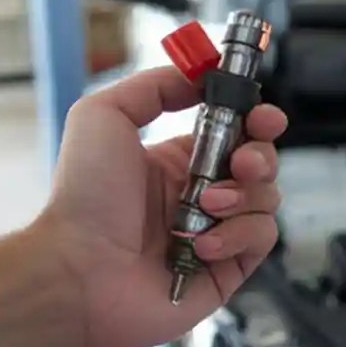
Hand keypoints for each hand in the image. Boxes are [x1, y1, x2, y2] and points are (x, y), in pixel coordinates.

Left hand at [36, 67, 286, 346]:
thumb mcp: (103, 114)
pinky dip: (238, 234)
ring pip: (267, 199)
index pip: (235, 132)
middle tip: (240, 163)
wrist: (79, 271)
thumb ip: (154, 85)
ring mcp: (216, 232)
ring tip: (206, 206)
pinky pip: (261, 238)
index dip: (256, 120)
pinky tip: (202, 243)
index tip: (262, 116)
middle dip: (260, 156)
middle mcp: (201, 194)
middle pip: (260, 163)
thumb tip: (201, 75)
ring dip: (243, 196)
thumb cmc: (83, 198)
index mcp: (176, 161)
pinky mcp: (228, 267)